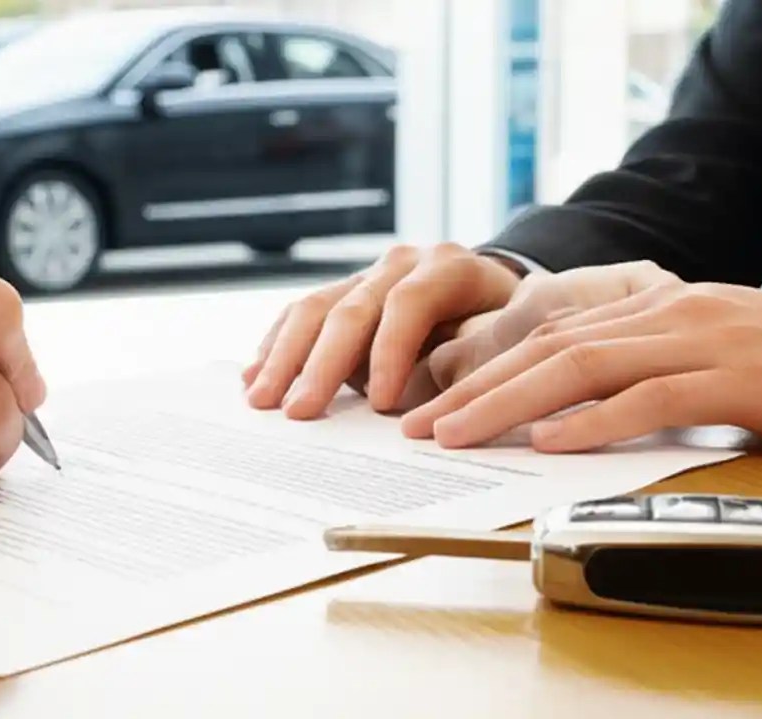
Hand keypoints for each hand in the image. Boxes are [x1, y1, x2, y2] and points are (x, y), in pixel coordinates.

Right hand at [241, 244, 521, 419]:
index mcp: (448, 268)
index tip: (380, 405)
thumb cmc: (506, 330)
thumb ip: (467, 364)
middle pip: (351, 307)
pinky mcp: (342, 292)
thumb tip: (424, 405)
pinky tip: (255, 375)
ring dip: (284, 357)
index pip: (409, 303)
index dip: (391, 352)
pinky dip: (277, 345)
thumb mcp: (506, 343)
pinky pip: (301, 314)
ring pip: (315, 307)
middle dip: (320, 364)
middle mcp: (401, 263)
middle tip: (297, 411)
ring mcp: (367, 274)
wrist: (497, 296)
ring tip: (261, 399)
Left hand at [403, 282, 761, 451]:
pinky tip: (550, 443)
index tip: (433, 405)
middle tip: (420, 425)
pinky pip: (652, 397)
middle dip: (474, 387)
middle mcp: (668, 312)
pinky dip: (594, 421)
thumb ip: (638, 374)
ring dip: (508, 403)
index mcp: (654, 308)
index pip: (547, 335)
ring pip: (583, 366)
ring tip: (456, 433)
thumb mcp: (702, 363)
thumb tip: (562, 413)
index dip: (483, 369)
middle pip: (548, 347)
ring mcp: (703, 338)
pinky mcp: (739, 376)